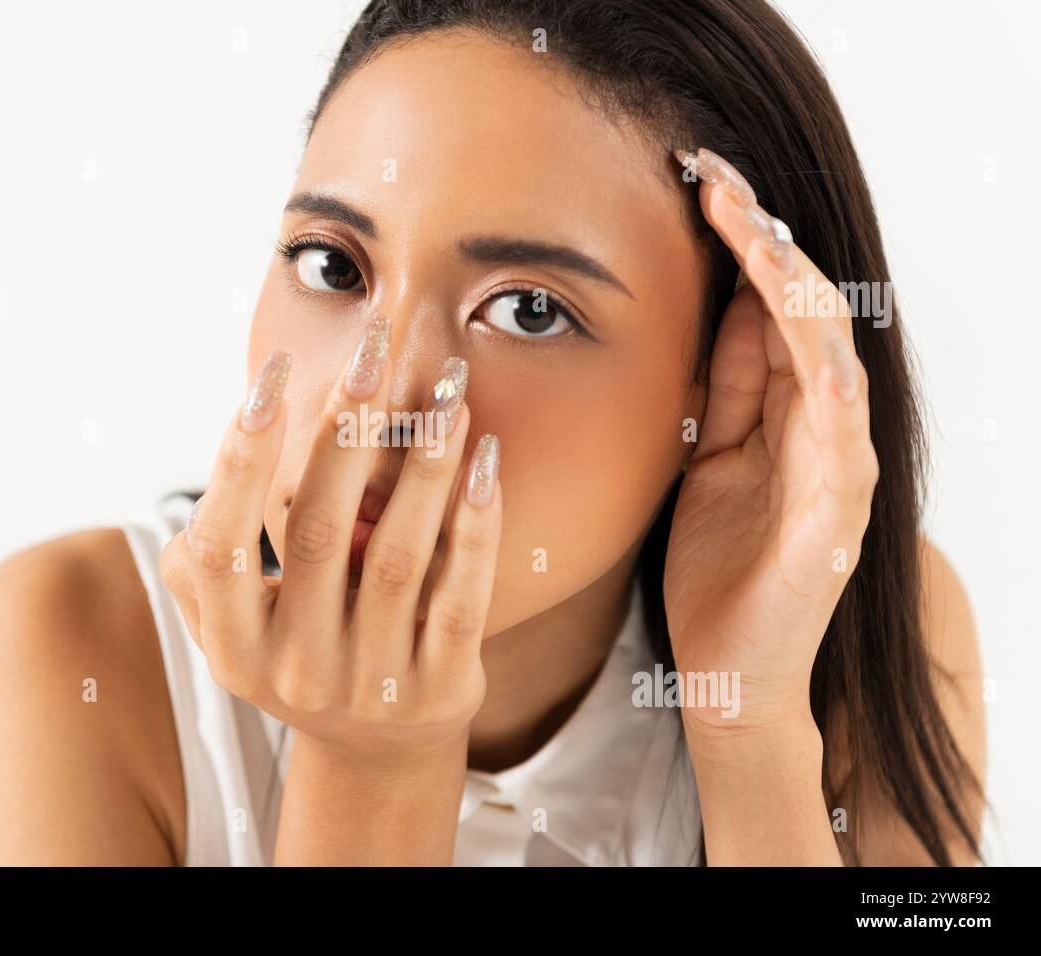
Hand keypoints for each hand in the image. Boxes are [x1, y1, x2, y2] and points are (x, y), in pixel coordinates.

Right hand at [159, 317, 502, 766]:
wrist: (377, 749)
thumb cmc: (300, 652)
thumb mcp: (236, 628)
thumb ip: (205, 567)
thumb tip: (215, 475)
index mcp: (236, 646)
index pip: (223, 544)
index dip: (241, 458)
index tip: (271, 375)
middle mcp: (297, 669)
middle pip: (317, 533)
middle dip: (346, 430)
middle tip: (374, 350)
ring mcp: (373, 684)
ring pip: (396, 559)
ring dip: (422, 465)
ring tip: (445, 394)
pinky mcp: (442, 688)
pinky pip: (461, 597)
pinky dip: (475, 527)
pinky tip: (485, 462)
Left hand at [665, 148, 878, 739]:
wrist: (731, 669)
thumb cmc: (719, 565)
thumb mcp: (705, 455)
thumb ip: (724, 386)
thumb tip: (725, 300)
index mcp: (786, 410)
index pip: (771, 300)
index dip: (740, 238)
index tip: (692, 178)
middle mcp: (823, 427)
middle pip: (803, 309)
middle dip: (761, 238)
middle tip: (713, 173)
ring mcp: (837, 471)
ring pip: (828, 358)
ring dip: (793, 290)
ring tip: (755, 227)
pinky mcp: (835, 523)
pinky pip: (841, 445)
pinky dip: (831, 390)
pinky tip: (812, 342)